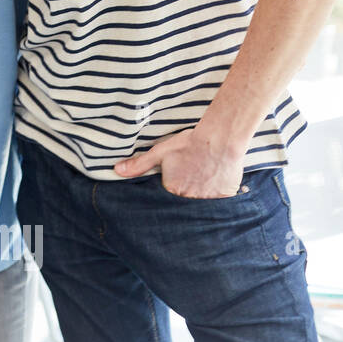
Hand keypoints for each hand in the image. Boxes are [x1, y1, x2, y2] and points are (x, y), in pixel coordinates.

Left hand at [114, 127, 244, 198]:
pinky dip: (217, 193)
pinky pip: (219, 200)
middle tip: (193, 176)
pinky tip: (216, 179)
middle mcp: (189, 198)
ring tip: (204, 176)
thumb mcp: (160, 152)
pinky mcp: (225, 196)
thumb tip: (117, 170)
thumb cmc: (189, 144)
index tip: (177, 179)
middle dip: (186, 191)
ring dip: (201, 193)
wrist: (219, 139)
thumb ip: (139, 164)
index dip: (172, 187)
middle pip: (185, 199)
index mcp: (172, 190)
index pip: (167, 196)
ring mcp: (208, 199)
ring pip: (202, 201)